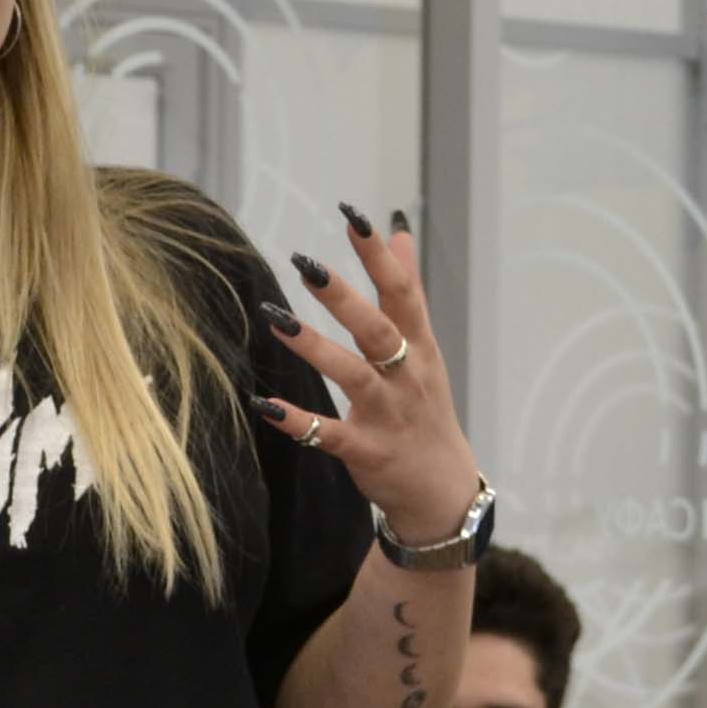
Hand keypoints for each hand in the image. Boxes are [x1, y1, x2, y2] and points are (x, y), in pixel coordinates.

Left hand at [256, 207, 478, 548]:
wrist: (442, 490)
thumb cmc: (425, 408)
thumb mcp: (426, 348)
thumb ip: (408, 290)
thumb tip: (400, 231)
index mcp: (421, 347)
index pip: (403, 292)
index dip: (380, 256)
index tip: (354, 218)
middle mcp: (407, 377)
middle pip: (379, 331)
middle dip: (345, 297)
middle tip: (305, 264)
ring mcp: (388, 416)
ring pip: (354, 377)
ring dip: (315, 348)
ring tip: (276, 318)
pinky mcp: (366, 452)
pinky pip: (329, 434)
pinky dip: (297, 419)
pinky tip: (264, 403)